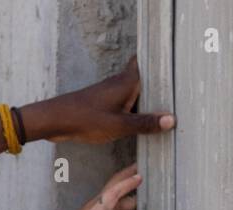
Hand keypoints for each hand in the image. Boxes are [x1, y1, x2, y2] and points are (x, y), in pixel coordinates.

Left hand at [24, 56, 174, 143]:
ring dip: (146, 101)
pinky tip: (141, 123)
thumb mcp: (119, 125)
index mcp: (128, 81)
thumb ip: (145, 123)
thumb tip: (171, 120)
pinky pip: (125, 104)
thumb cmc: (85, 119)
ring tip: (165, 113)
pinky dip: (134, 110)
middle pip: (144, 79)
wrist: (54, 121)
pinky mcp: (103, 103)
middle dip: (159, 86)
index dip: (161, 63)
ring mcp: (111, 92)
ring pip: (134, 93)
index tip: (178, 71)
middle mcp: (120, 82)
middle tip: (178, 97)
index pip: (146, 61)